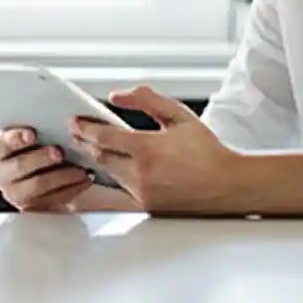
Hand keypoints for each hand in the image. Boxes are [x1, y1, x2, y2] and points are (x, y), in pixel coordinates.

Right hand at [0, 127, 93, 211]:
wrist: (53, 169)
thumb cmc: (44, 145)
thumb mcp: (40, 132)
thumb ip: (42, 126)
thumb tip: (62, 120)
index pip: (1, 145)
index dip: (15, 139)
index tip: (32, 134)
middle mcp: (2, 173)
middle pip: (17, 167)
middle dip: (40, 159)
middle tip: (59, 152)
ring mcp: (16, 193)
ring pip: (35, 187)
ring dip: (59, 177)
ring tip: (78, 170)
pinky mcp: (33, 207)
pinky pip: (51, 200)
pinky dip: (71, 189)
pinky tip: (83, 179)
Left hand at [69, 86, 243, 214]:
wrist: (227, 185)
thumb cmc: (207, 151)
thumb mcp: (179, 116)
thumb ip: (147, 100)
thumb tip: (118, 96)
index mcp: (147, 149)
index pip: (102, 137)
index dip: (84, 128)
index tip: (75, 121)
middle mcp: (140, 174)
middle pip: (99, 157)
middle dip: (84, 144)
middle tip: (77, 133)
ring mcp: (142, 194)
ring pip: (108, 174)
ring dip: (97, 160)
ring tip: (92, 147)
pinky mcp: (146, 207)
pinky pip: (121, 189)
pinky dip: (113, 176)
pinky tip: (112, 167)